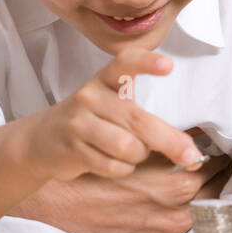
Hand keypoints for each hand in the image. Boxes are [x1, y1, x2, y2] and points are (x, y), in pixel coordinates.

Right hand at [11, 151, 231, 232]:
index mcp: (176, 188)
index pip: (217, 169)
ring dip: (205, 199)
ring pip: (200, 218)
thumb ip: (170, 146)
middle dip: (220, 178)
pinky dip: (184, 221)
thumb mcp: (134, 150)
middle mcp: (175, 219)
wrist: (53, 208)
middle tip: (223, 162)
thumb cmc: (90, 174)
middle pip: (215, 196)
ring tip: (205, 183)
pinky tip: (179, 208)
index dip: (222, 155)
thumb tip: (200, 136)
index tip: (227, 147)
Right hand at [24, 43, 205, 182]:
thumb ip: (141, 115)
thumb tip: (186, 145)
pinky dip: (123, 169)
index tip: (169, 66)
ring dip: (139, 156)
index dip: (147, 63)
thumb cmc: (91, 122)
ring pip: (127, 147)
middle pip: (138, 119)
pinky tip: (115, 163)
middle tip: (191, 155)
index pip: (126, 63)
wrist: (40, 141)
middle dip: (170, 141)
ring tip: (133, 154)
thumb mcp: (111, 105)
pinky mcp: (72, 148)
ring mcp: (79, 122)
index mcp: (105, 79)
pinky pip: (113, 165)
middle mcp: (91, 96)